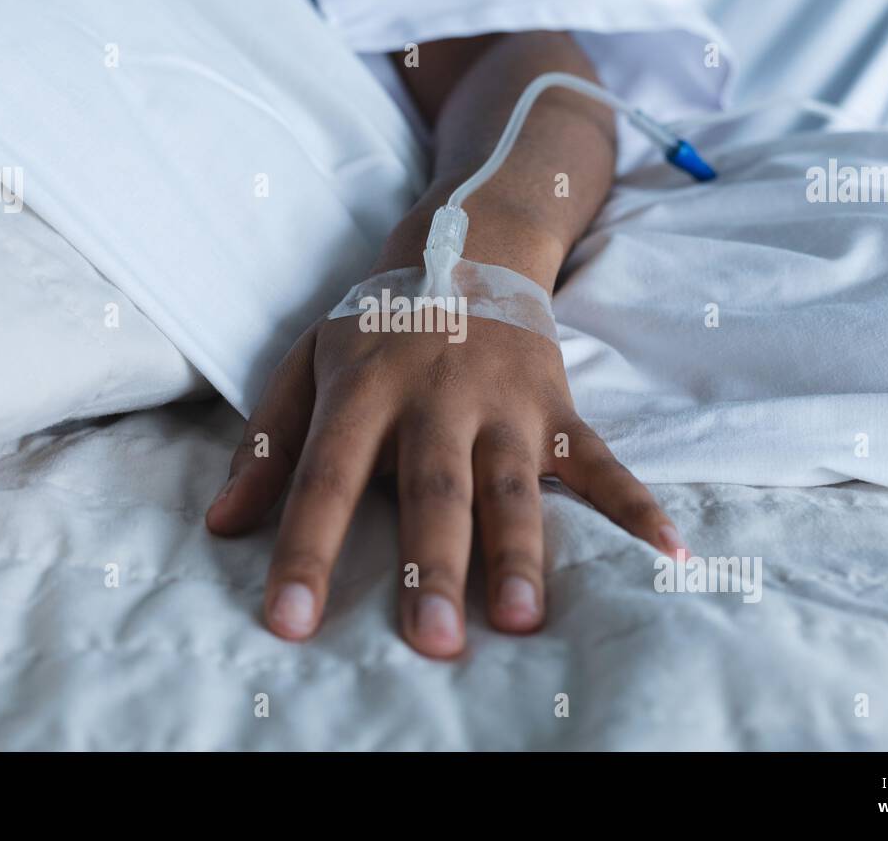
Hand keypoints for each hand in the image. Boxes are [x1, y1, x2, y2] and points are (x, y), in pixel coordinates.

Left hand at [205, 311, 687, 657]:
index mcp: (363, 389)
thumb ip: (267, 443)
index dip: (307, 549)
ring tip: (521, 618)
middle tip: (432, 641)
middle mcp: (434, 397)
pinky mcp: (555, 404)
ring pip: (512, 482)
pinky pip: (599, 459)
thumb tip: (220, 525)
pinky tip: (667, 551)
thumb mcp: (308, 362)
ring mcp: (503, 401)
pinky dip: (635, 503)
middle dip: (433, 565)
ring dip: (519, 549)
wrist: (468, 244)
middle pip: (433, 488)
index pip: (327, 477)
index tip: (290, 623)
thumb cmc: (377, 323)